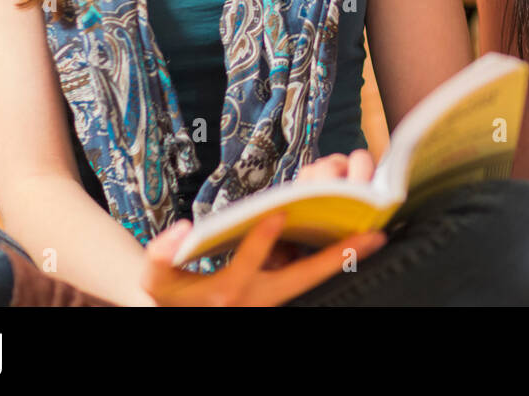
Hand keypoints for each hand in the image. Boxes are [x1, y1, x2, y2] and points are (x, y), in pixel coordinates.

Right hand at [139, 151, 384, 306]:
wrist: (180, 314)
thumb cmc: (169, 292)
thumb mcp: (154, 277)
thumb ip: (160, 254)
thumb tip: (182, 231)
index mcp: (224, 293)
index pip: (244, 269)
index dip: (259, 243)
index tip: (278, 214)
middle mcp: (255, 300)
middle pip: (299, 280)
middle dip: (333, 258)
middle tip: (371, 237)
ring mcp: (272, 301)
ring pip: (310, 280)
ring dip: (339, 260)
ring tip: (374, 237)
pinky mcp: (280, 297)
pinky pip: (308, 278)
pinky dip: (329, 260)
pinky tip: (355, 240)